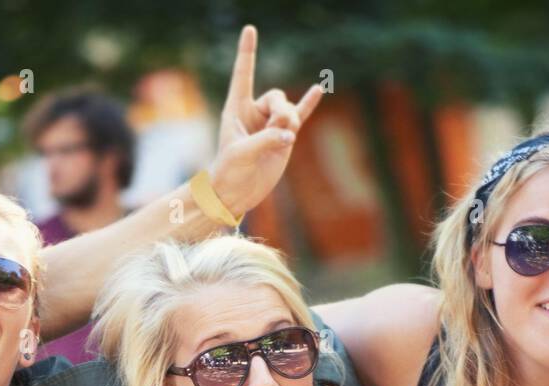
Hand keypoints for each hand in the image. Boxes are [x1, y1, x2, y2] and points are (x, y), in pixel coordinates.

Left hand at [205, 25, 323, 218]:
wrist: (237, 193)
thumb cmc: (230, 171)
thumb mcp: (242, 154)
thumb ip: (266, 140)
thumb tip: (290, 134)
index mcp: (236, 108)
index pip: (243, 74)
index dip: (247, 52)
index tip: (250, 29)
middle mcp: (254, 112)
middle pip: (277, 96)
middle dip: (282, 111)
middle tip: (278, 130)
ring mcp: (270, 124)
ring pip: (289, 109)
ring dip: (290, 121)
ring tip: (284, 138)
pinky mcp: (284, 136)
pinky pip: (300, 116)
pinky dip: (309, 104)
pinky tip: (319, 90)